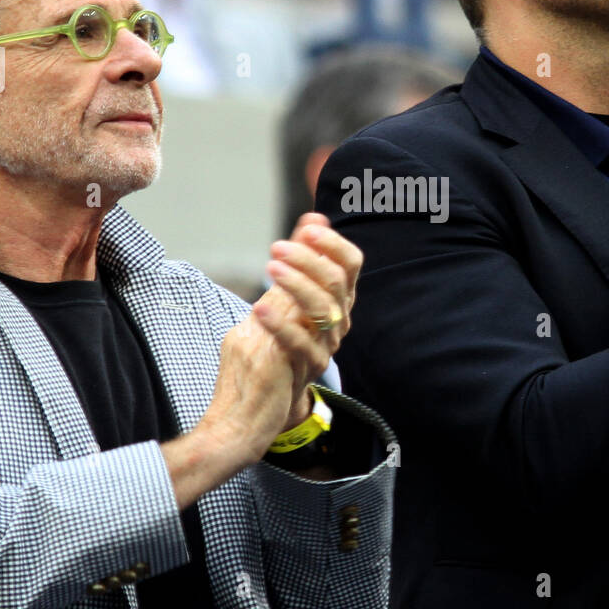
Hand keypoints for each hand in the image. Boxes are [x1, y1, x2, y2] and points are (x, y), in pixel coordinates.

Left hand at [253, 212, 360, 403]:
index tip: (308, 229)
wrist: (268, 391)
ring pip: (322, 308)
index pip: (350, 263)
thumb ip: (303, 257)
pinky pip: (299, 342)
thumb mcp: (288, 291)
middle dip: (307, 259)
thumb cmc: (279, 334)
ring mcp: (328, 343)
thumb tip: (314, 217)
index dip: (333, 243)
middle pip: (335, 281)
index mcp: (338, 296)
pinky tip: (258, 308)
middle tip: (276, 248)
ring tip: (270, 268)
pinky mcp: (310, 366)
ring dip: (296, 283)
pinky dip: (279, 323)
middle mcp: (339, 317)